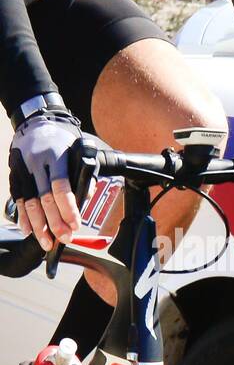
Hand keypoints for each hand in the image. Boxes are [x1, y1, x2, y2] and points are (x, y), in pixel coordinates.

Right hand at [9, 110, 82, 250]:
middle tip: (63, 238)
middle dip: (54, 221)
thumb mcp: (79, 151)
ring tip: (46, 242)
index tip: (74, 225)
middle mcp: (37, 162)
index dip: (67, 208)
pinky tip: (28, 230)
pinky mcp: (15, 173)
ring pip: (29, 201)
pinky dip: (23, 216)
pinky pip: (18, 198)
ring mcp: (23, 168)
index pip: (61, 186)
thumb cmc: (63, 141)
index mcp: (56, 156)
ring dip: (37, 225)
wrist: (36, 122)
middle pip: (44, 197)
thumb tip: (87, 197)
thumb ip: (85, 174)